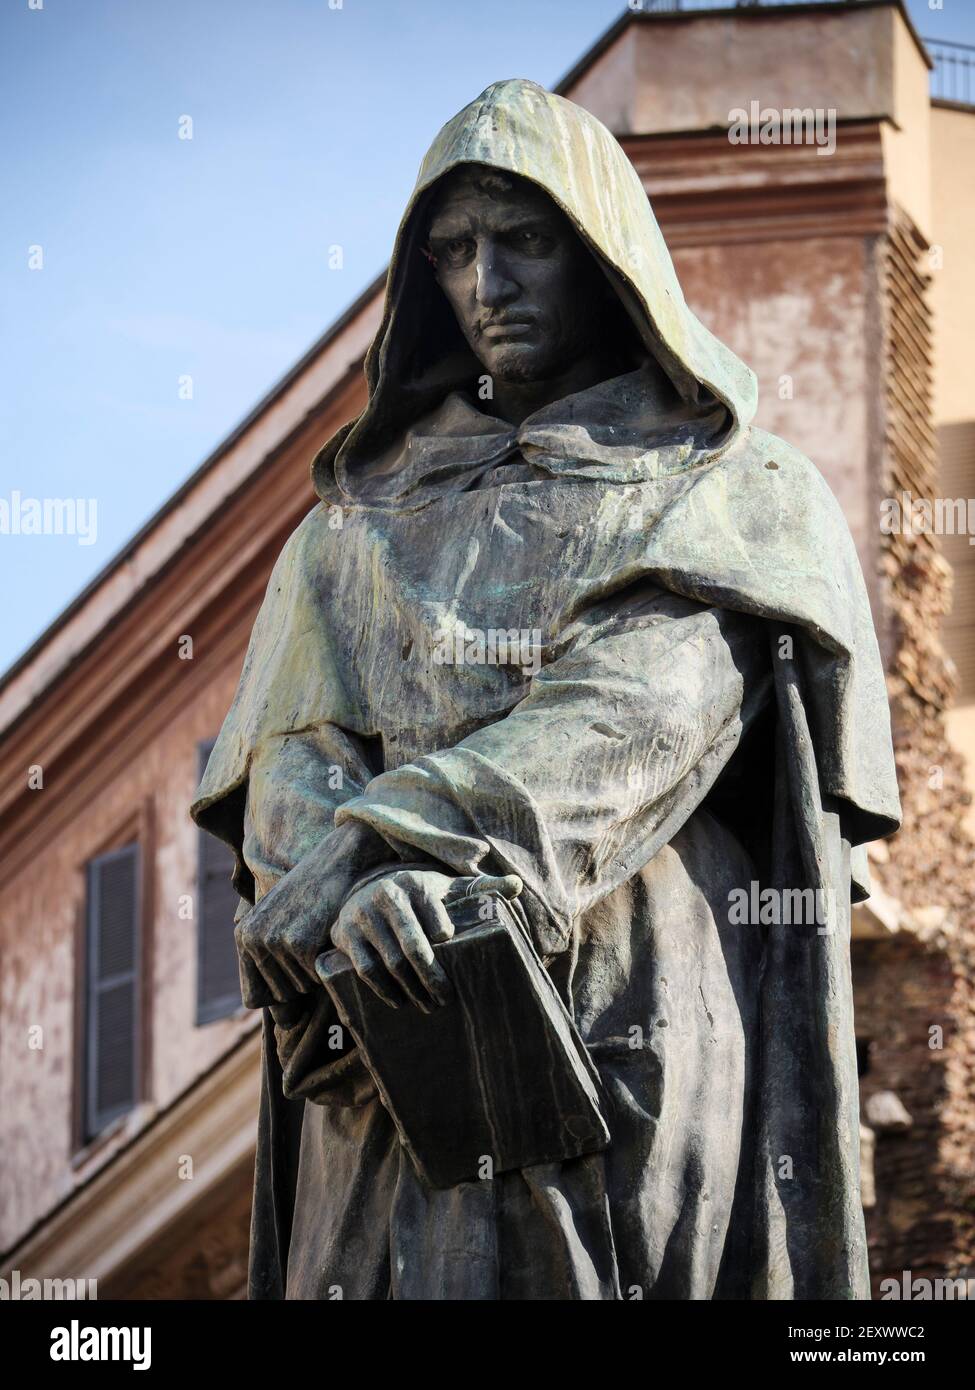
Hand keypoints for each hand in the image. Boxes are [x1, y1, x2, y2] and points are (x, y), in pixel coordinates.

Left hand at [233, 820, 391, 1007]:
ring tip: (322, 935)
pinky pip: (318, 978)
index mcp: (244, 936)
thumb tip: (284, 1024)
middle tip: (315, 943)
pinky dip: (330, 964)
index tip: (297, 971)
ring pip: (301, 988)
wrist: (338, 860)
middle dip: (301, 979)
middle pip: (281, 996)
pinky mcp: (302, 946)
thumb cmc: (315, 894)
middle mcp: (254, 942)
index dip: (280, 993)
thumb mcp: (283, 922)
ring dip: (317, 971)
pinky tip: (332, 935)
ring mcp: (276, 944)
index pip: (255, 996)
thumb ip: (273, 965)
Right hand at [330, 870, 520, 1010]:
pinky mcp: (345, 934)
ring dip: (410, 989)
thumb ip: (483, 888)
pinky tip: (399, 1001)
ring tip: (427, 1005)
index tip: (457, 964)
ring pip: (390, 961)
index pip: (435, 918)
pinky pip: (365, 969)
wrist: (367, 888)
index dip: (445, 939)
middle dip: (431, 978)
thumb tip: (518, 886)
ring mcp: (363, 916)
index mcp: (415, 884)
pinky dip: (382, 989)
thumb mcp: (449, 887)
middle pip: (413, 946)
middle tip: (445, 999)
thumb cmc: (419, 894)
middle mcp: (386, 896)